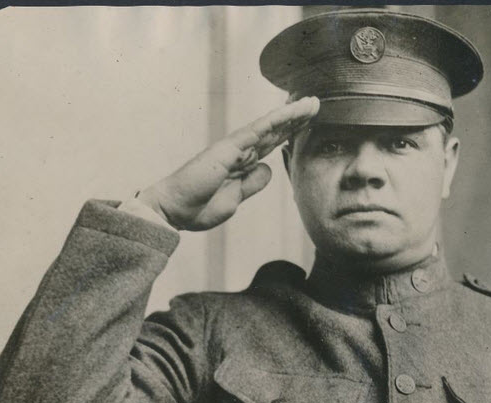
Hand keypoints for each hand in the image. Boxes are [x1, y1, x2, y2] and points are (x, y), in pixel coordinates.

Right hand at [137, 97, 318, 230]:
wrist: (174, 210)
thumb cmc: (199, 206)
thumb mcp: (235, 199)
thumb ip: (252, 183)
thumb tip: (268, 169)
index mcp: (241, 164)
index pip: (271, 144)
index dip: (290, 132)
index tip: (308, 122)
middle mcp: (239, 151)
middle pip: (274, 131)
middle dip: (296, 118)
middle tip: (315, 104)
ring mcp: (233, 148)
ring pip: (268, 127)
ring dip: (290, 114)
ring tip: (310, 103)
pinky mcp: (227, 150)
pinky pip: (254, 132)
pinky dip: (272, 122)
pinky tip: (288, 113)